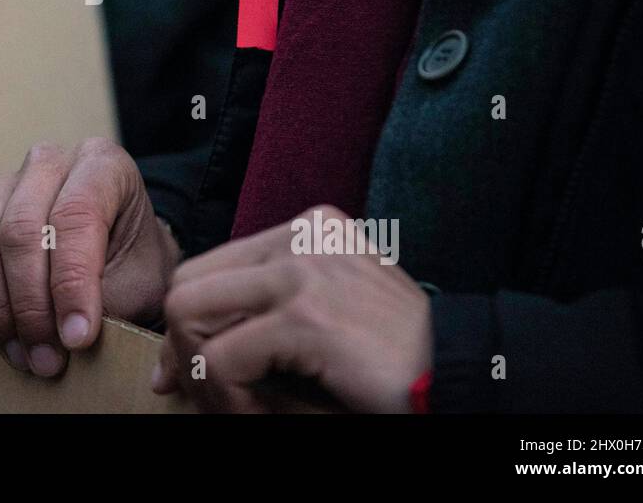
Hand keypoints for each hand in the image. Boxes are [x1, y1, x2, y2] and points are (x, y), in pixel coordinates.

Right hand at [0, 138, 179, 376]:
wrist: (114, 260)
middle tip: (48, 360)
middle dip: (31, 306)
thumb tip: (66, 337)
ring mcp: (0, 186)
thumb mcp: (140, 282)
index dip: (72, 283)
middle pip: (20, 229)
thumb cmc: (130, 267)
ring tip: (24, 355)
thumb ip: (106, 301)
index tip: (77, 339)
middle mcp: (46, 163)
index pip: (75, 215)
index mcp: (101, 164)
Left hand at [153, 204, 430, 412]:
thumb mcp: (325, 310)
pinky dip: (227, 397)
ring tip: (235, 405)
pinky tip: (258, 414)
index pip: (210, 267)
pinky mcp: (304, 316)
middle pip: (188, 284)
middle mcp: (299, 236)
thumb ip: (267, 308)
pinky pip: (221, 359)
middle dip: (182, 346)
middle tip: (200, 393)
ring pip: (189, 314)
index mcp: (306, 229)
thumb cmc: (394, 354)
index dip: (190, 324)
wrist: (461, 372)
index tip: (192, 372)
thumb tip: (184, 352)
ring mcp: (301, 271)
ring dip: (201, 373)